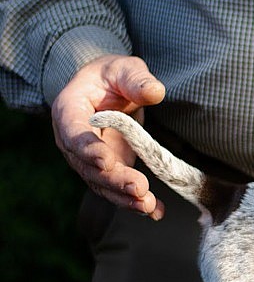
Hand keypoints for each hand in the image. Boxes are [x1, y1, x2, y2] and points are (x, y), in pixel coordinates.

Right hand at [51, 55, 166, 217]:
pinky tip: (156, 212)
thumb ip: (137, 79)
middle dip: (114, 180)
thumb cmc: (113, 77)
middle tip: (139, 189)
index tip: (106, 161)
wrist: (109, 90)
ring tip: (149, 206)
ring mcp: (90, 160)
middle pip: (89, 166)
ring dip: (125, 198)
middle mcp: (73, 141)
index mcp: (69, 111)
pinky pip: (118, 190)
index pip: (73, 133)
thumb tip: (155, 92)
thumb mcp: (125, 69)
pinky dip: (136, 203)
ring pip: (102, 184)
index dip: (87, 149)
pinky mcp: (109, 171)